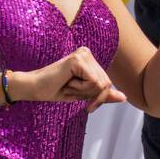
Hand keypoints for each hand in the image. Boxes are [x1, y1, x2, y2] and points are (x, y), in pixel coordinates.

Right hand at [12, 46, 126, 112]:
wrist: (34, 88)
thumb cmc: (55, 90)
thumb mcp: (83, 95)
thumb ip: (103, 94)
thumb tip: (125, 97)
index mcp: (90, 59)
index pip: (107, 83)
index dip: (99, 99)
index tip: (87, 106)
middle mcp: (87, 52)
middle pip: (106, 83)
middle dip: (92, 96)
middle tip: (71, 90)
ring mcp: (83, 54)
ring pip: (100, 84)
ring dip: (83, 92)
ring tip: (67, 85)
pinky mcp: (78, 59)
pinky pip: (92, 82)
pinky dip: (80, 89)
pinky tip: (66, 82)